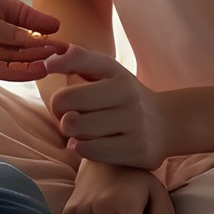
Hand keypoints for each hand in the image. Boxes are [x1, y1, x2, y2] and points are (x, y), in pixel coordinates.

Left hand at [0, 0, 65, 80]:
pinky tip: (28, 72)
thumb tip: (33, 38)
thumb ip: (1, 26)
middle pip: (18, 38)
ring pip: (8, 55)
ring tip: (50, 65)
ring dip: (29, 60)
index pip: (21, 14)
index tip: (58, 29)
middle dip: (39, 46)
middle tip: (62, 54)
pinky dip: (10, 70)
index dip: (39, 22)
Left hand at [45, 45, 173, 167]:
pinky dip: (84, 149)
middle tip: (71, 119)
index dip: (57, 101)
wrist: (166, 122)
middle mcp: (130, 99)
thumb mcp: (106, 70)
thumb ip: (76, 60)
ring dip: (75, 136)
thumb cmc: (122, 95)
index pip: (66, 94)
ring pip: (81, 136)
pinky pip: (93, 153)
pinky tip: (90, 144)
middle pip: (71, 118)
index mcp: (117, 76)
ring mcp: (137, 127)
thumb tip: (47, 63)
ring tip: (83, 131)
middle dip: (63, 120)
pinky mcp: (140, 151)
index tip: (63, 103)